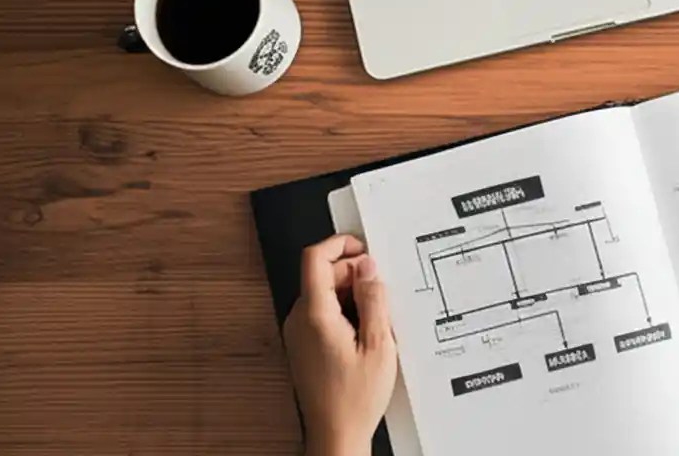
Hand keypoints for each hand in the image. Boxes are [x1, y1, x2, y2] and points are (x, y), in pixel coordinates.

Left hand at [283, 235, 396, 455]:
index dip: (339, 244)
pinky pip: (321, 312)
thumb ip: (374, 300)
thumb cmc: (355, 398)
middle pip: (321, 275)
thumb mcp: (379, 344)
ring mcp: (298, 333)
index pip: (315, 259)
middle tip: (381, 289)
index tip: (362, 247)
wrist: (336, 433)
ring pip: (323, 293)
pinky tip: (364, 331)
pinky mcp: (302, 344)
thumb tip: (369, 269)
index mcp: (315, 315)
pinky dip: (343, 310)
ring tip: (376, 318)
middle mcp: (299, 320)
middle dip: (352, 272)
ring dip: (350, 293)